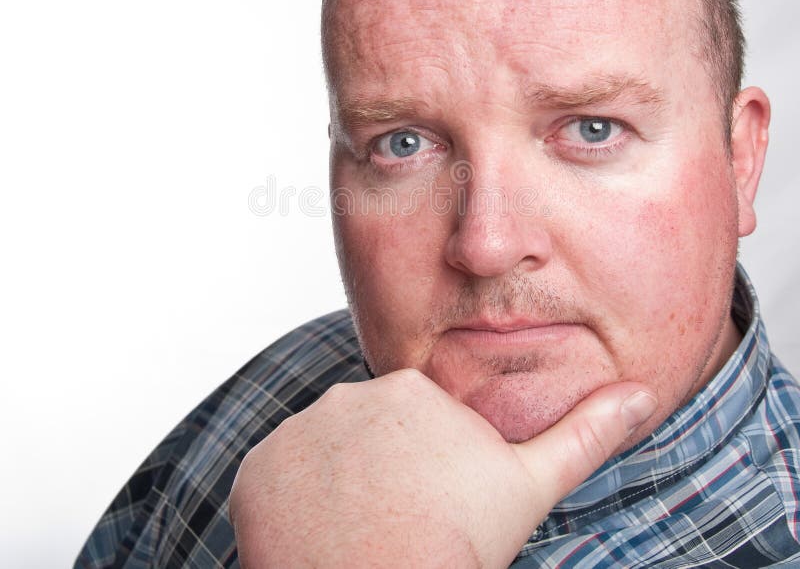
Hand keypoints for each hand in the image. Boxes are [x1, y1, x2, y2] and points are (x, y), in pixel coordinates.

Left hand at [229, 369, 655, 567]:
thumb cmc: (460, 543)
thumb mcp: (531, 485)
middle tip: (397, 523)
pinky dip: (293, 506)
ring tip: (359, 534)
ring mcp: (297, 430)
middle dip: (379, 475)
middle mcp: (348, 394)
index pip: (410, 426)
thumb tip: (642, 392)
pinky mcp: (257, 467)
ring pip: (321, 458)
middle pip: (363, 438)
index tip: (430, 503)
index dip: (423, 471)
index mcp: (411, 388)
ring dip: (335, 489)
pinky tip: (318, 537)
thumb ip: (585, 432)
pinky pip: (276, 480)